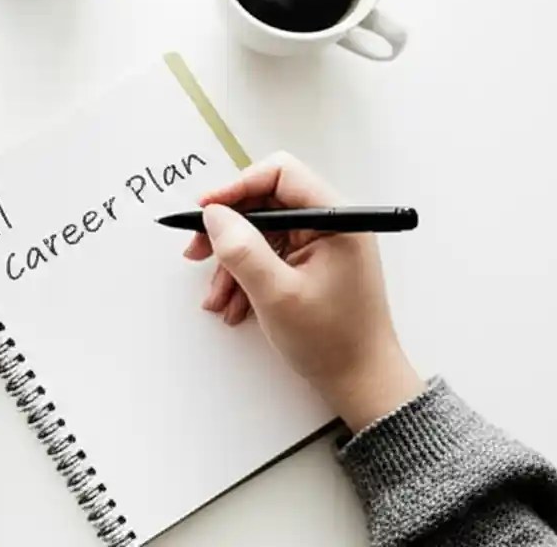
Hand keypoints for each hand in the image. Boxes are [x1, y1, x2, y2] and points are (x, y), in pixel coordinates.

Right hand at [184, 153, 423, 431]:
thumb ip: (242, 249)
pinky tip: (233, 305)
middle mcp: (331, 224)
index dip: (237, 187)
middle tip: (196, 253)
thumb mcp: (276, 294)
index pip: (280, 174)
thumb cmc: (331, 340)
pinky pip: (269, 256)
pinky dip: (245, 276)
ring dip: (232, 262)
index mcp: (336, 219)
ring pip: (261, 233)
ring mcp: (321, 244)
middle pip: (265, 203)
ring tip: (216, 299)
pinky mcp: (312, 264)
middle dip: (227, 231)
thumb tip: (213, 214)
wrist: (361, 383)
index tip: (204, 211)